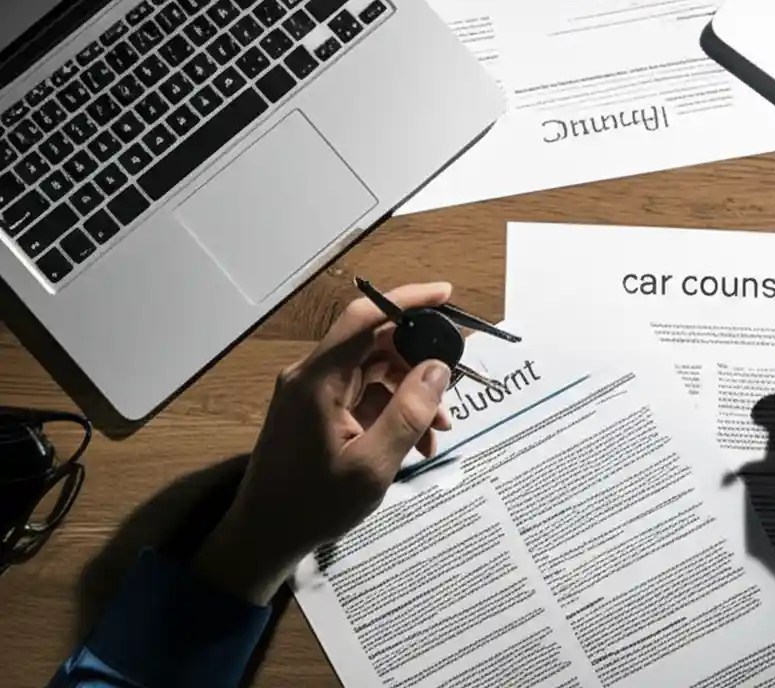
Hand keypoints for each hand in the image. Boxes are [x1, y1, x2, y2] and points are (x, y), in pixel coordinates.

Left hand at [193, 283, 454, 604]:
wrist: (264, 537)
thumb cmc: (313, 505)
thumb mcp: (373, 466)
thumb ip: (409, 413)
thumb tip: (438, 368)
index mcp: (318, 380)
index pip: (365, 318)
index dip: (407, 300)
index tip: (447, 295)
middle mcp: (312, 376)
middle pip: (375, 345)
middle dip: (419, 363)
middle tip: (453, 392)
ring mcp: (313, 394)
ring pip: (374, 372)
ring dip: (411, 394)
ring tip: (438, 431)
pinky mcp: (317, 412)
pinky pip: (364, 396)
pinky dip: (393, 412)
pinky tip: (416, 443)